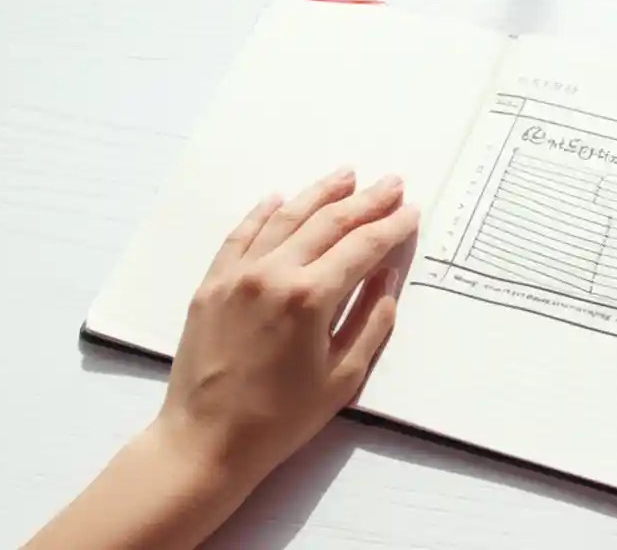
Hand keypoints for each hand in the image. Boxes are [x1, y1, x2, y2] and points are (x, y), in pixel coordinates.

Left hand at [152, 168, 418, 486]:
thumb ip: (371, 320)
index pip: (362, 248)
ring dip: (319, 194)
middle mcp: (273, 274)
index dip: (391, 227)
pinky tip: (280, 199)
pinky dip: (263, 213)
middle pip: (328, 223)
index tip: (410, 212)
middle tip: (391, 184)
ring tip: (345, 176)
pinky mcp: (212, 284)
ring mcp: (237, 275)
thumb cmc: (280, 419)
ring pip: (285, 218)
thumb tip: (387, 276)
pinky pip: (241, 235)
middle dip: (365, 201)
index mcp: (310, 298)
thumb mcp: (342, 377)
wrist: (206, 440)